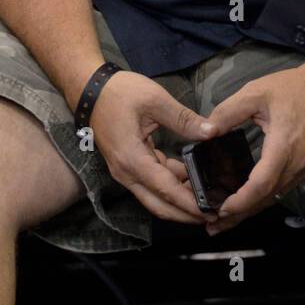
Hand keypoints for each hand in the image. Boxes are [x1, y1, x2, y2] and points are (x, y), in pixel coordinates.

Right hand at [89, 70, 215, 223]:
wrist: (89, 90)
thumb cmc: (119, 92)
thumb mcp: (155, 100)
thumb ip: (184, 119)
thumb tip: (211, 132)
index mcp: (132, 159)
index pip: (166, 190)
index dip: (189, 204)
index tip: (211, 213)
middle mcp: (127, 173)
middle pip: (159, 204)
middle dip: (186, 213)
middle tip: (214, 214)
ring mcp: (126, 172)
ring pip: (156, 196)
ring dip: (179, 200)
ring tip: (208, 197)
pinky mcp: (129, 166)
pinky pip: (152, 182)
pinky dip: (171, 184)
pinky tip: (191, 177)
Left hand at [200, 65, 304, 234]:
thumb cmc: (296, 87)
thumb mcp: (256, 92)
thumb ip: (228, 112)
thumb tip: (204, 132)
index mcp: (284, 147)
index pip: (261, 185)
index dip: (240, 201)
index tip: (220, 210)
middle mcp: (297, 164)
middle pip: (266, 199)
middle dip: (239, 215)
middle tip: (213, 227)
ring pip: (275, 196)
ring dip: (251, 208)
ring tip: (226, 218)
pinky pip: (284, 187)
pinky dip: (264, 197)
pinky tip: (250, 197)